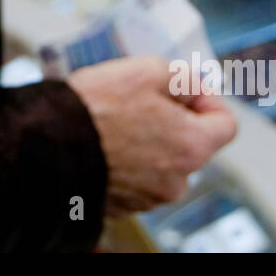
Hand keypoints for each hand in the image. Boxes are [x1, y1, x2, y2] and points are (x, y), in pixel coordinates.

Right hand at [67, 55, 235, 216]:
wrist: (48, 145)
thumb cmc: (97, 108)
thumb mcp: (148, 70)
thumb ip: (184, 78)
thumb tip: (195, 88)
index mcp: (192, 147)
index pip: (227, 124)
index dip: (208, 99)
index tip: (183, 88)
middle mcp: (177, 180)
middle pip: (191, 144)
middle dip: (172, 120)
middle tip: (139, 100)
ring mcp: (149, 197)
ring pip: (162, 162)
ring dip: (148, 141)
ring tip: (115, 121)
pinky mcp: (122, 205)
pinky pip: (136, 178)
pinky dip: (126, 161)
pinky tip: (104, 142)